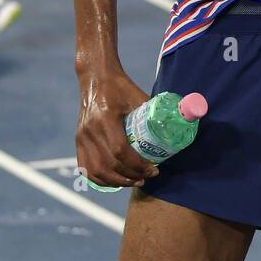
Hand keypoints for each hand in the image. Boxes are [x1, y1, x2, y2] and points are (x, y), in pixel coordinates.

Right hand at [75, 68, 159, 188]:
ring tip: (134, 181)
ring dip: (116, 181)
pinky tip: (115, 181)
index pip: (120, 151)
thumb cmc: (122, 88)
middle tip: (146, 178)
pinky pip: (85, 167)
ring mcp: (81, 137)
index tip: (153, 170)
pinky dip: (100, 179)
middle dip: (130, 176)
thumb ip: (156, 112)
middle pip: (109, 165)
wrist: (96, 79)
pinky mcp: (78, 141)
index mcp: (105, 118)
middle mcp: (90, 131)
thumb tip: (182, 123)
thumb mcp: (139, 97)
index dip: (137, 165)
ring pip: (96, 171)